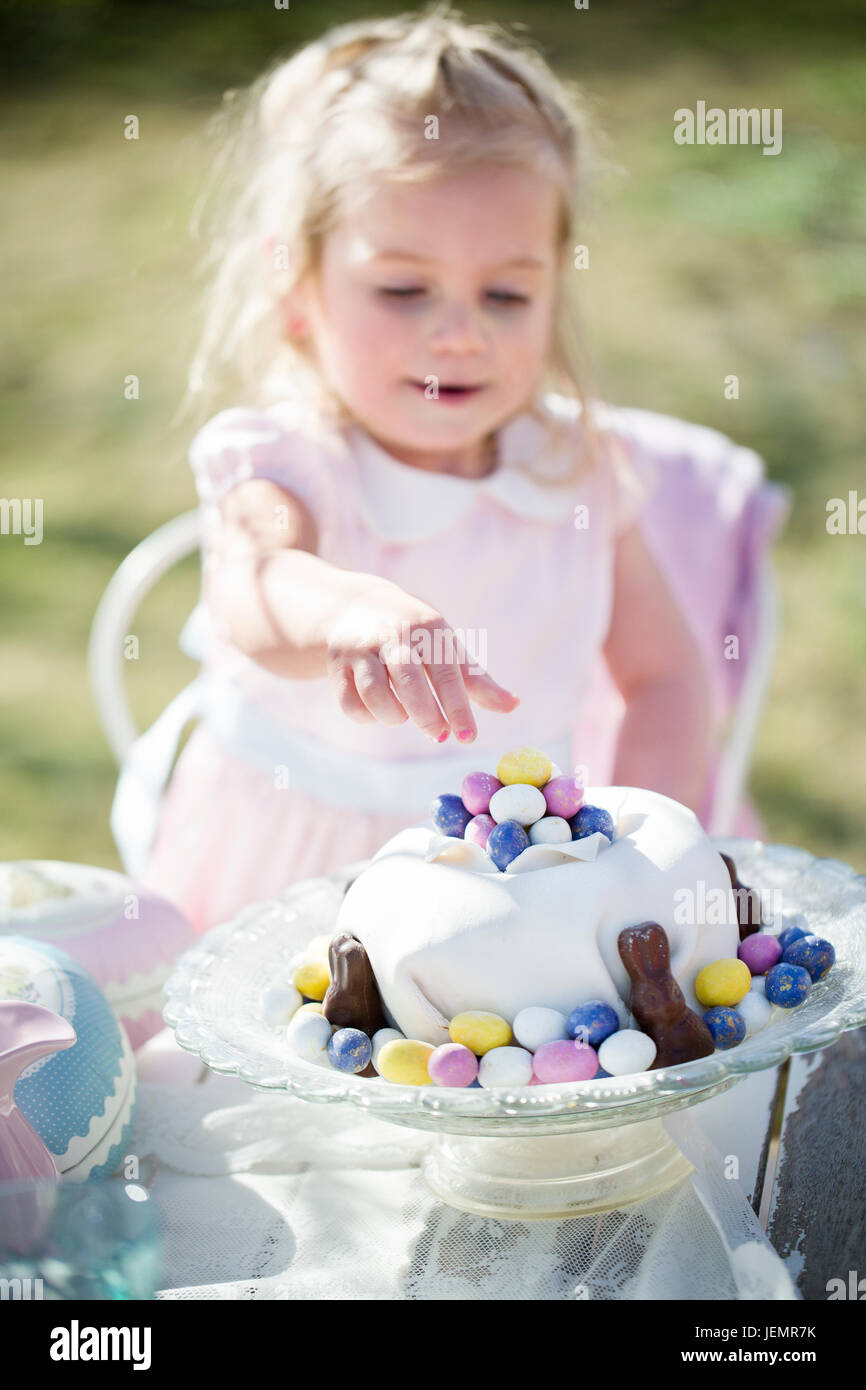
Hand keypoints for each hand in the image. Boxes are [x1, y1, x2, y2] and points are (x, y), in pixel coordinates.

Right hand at [325, 579, 518, 742]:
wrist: (356, 609)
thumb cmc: (415, 638)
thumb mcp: (447, 649)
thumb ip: (478, 681)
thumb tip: (513, 706)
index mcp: (428, 629)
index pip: (447, 673)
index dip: (459, 708)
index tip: (468, 737)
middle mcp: (393, 635)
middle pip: (409, 682)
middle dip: (426, 715)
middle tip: (439, 735)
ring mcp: (361, 649)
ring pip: (375, 692)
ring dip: (394, 716)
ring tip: (405, 717)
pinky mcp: (336, 665)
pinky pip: (349, 702)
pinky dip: (367, 717)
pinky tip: (381, 714)